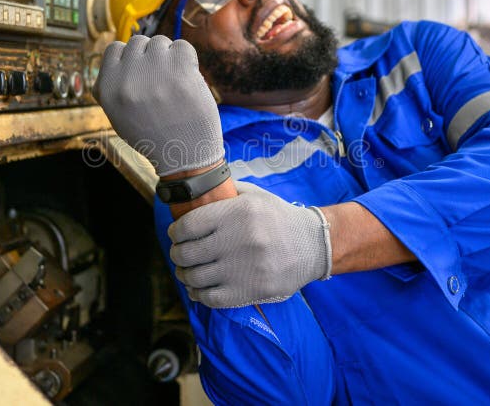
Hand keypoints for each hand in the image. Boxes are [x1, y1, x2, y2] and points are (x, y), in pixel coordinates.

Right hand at [94, 35, 223, 175]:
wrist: (184, 157)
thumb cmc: (153, 136)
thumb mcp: (118, 115)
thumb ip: (114, 85)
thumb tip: (121, 56)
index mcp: (108, 88)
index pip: (114, 49)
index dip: (130, 57)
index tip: (141, 70)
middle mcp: (127, 77)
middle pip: (138, 42)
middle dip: (150, 55)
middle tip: (161, 77)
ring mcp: (154, 71)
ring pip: (160, 42)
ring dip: (169, 56)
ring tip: (175, 80)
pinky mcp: (180, 70)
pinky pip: (182, 46)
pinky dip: (187, 58)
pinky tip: (188, 77)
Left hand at [168, 181, 331, 307]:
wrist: (314, 245)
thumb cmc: (278, 218)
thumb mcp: (255, 195)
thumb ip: (225, 191)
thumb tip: (193, 191)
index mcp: (237, 213)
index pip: (187, 226)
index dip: (175, 232)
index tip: (176, 234)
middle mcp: (239, 240)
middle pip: (186, 253)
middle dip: (177, 254)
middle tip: (180, 252)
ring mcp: (244, 269)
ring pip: (194, 277)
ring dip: (184, 274)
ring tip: (187, 270)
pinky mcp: (250, 291)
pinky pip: (210, 298)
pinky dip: (198, 293)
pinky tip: (198, 287)